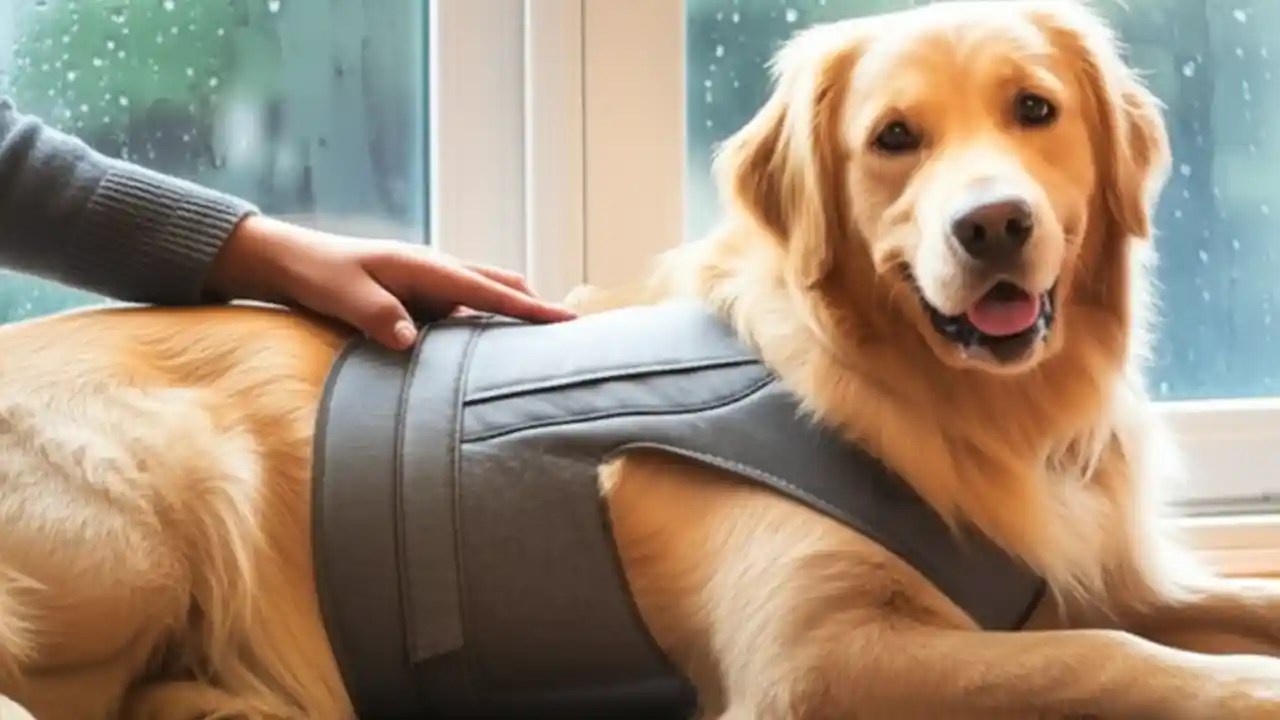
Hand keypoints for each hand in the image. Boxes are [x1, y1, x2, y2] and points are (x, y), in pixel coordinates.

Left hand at [205, 215, 575, 348]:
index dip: (529, 308)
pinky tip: (492, 348)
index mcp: (424, 267)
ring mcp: (430, 283)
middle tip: (572, 332)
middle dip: (535, 306)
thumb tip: (410, 340)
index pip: (488, 290)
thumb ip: (377, 315)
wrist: (291, 261)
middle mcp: (436, 271)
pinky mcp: (421, 297)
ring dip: (513, 313)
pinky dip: (486, 322)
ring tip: (544, 342)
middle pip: (500, 285)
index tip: (567, 319)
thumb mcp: (342, 296)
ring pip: (485, 295)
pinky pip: (464, 310)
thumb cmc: (317, 275)